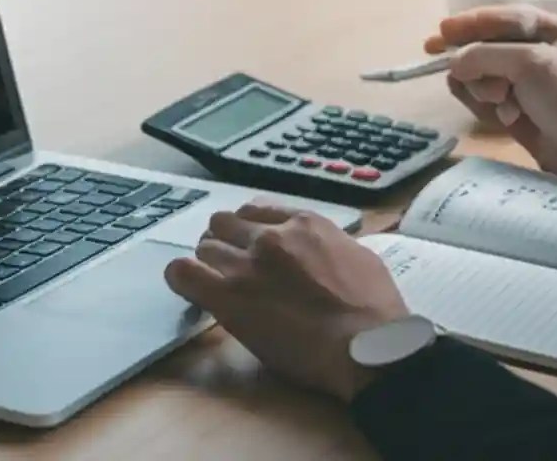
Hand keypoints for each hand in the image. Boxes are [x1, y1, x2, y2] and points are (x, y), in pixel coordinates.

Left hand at [165, 202, 407, 402]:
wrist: (368, 346)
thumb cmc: (374, 312)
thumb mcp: (360, 257)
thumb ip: (330, 246)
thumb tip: (320, 251)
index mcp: (306, 223)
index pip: (256, 210)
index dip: (248, 230)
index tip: (249, 247)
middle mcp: (271, 236)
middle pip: (224, 223)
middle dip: (225, 243)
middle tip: (230, 268)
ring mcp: (247, 265)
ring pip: (204, 246)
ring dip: (208, 263)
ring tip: (215, 285)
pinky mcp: (228, 297)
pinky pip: (182, 273)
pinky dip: (182, 278)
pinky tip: (192, 291)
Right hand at [426, 4, 556, 204]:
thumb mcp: (528, 62)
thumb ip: (484, 55)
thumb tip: (453, 65)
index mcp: (550, 30)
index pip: (501, 18)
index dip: (468, 23)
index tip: (440, 34)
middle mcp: (536, 53)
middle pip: (484, 48)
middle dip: (477, 65)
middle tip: (473, 80)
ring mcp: (525, 84)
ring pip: (479, 77)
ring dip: (484, 90)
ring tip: (502, 103)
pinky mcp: (516, 111)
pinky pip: (483, 102)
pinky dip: (487, 109)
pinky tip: (505, 118)